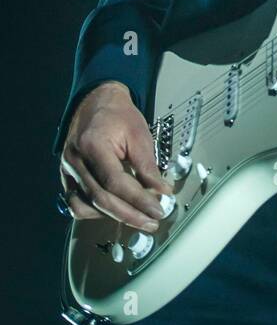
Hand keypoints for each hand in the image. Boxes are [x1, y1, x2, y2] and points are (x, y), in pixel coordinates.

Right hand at [60, 81, 173, 231]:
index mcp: (93, 144)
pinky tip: (115, 209)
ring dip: (112, 216)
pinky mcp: (67, 177)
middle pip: (101, 199)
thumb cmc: (117, 115)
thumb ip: (148, 166)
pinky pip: (77, 204)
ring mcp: (67, 170)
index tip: (158, 208)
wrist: (97, 102)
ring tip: (136, 217)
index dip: (139, 200)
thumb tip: (161, 191)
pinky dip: (96, 212)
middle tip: (151, 221)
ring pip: (86, 206)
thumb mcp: (139, 134)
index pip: (116, 182)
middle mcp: (75, 159)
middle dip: (130, 215)